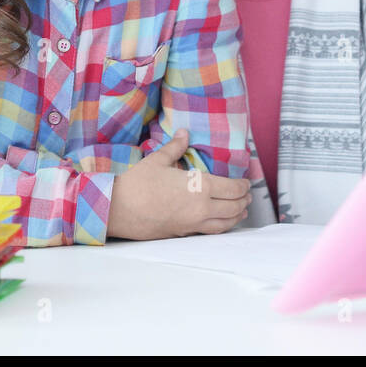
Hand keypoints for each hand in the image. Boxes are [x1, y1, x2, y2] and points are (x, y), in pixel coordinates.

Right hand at [107, 130, 251, 239]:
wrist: (118, 209)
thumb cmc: (137, 182)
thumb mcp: (157, 159)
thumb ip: (175, 147)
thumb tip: (184, 133)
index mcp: (201, 187)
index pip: (233, 188)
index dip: (243, 185)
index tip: (246, 182)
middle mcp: (202, 208)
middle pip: (234, 207)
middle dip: (244, 201)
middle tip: (248, 196)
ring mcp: (193, 224)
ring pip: (225, 224)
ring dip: (237, 217)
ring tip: (242, 211)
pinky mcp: (183, 233)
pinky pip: (210, 232)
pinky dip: (222, 227)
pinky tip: (221, 223)